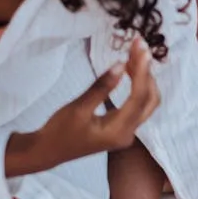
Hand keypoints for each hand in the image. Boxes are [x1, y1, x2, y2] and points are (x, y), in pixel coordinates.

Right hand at [5, 37, 159, 176]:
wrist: (48, 151)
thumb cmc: (59, 131)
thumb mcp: (78, 107)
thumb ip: (102, 87)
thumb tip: (121, 65)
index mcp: (118, 131)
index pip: (138, 98)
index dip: (143, 71)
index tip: (142, 49)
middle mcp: (128, 133)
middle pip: (149, 99)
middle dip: (147, 72)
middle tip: (139, 47)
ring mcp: (127, 132)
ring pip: (146, 102)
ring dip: (144, 78)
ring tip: (135, 54)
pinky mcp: (122, 128)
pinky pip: (137, 105)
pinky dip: (138, 86)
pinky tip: (130, 70)